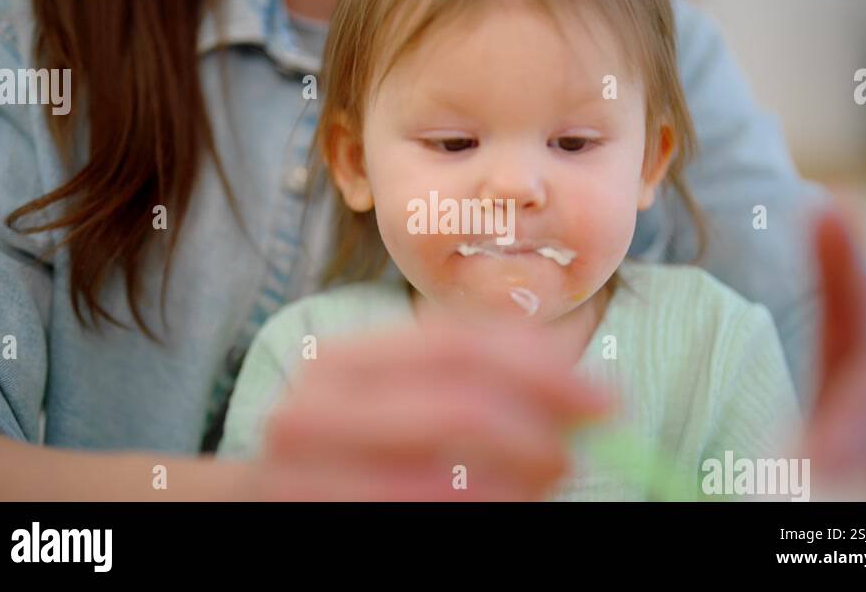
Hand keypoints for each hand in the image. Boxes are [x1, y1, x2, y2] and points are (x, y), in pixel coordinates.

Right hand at [249, 316, 608, 500]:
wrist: (258, 507)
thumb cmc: (356, 453)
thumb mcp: (405, 402)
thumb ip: (476, 386)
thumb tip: (584, 394)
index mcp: (345, 359)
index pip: (458, 343)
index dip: (544, 367)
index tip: (607, 400)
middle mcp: (314, 407)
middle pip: (457, 404)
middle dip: (541, 430)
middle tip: (579, 454)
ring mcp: (300, 474)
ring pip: (440, 479)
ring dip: (517, 486)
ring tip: (546, 482)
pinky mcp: (308, 521)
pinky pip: (415, 516)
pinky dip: (479, 515)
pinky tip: (499, 510)